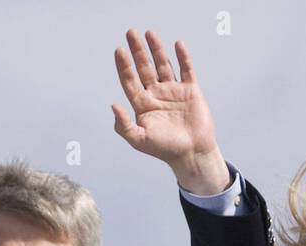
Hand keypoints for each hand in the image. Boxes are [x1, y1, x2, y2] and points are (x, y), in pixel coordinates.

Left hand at [111, 29, 228, 193]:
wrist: (192, 153)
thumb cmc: (165, 149)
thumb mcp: (139, 140)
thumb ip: (124, 125)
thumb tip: (113, 105)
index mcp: (142, 104)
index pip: (129, 80)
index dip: (124, 66)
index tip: (119, 50)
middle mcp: (156, 94)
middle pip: (144, 68)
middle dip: (137, 50)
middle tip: (130, 32)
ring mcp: (173, 91)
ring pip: (163, 64)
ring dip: (156, 49)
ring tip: (149, 33)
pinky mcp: (190, 90)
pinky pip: (186, 69)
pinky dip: (182, 57)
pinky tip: (177, 44)